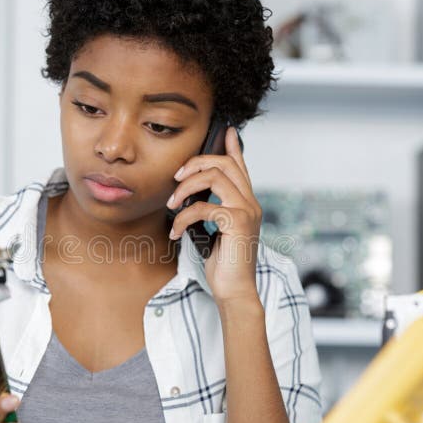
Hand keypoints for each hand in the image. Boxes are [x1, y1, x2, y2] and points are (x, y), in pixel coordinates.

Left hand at [166, 126, 261, 304]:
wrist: (234, 291)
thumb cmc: (224, 264)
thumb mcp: (214, 232)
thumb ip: (210, 211)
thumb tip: (190, 197)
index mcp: (246, 203)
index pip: (241, 167)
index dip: (232, 147)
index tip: (226, 131)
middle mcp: (251, 203)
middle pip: (224, 164)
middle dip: (196, 163)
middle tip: (175, 178)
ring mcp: (246, 211)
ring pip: (215, 177)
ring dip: (186, 187)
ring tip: (171, 205)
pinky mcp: (237, 222)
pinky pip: (204, 207)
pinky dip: (183, 218)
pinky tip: (176, 231)